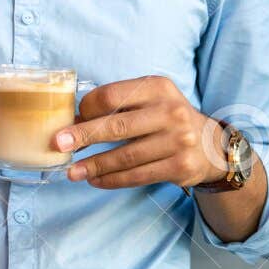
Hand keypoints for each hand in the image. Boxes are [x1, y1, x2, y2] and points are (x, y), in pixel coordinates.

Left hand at [52, 74, 228, 188]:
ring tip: (72, 172)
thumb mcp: (149, 101)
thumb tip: (73, 122)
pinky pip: (137, 176)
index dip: (86, 109)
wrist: (210, 145)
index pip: (112, 96)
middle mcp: (170, 111)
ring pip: (125, 156)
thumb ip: (118, 107)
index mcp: (157, 87)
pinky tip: (95, 180)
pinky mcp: (180, 167)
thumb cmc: (166, 119)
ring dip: (94, 165)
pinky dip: (112, 180)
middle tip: (58, 144)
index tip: (70, 121)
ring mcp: (178, 140)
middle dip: (83, 136)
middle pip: (117, 126)